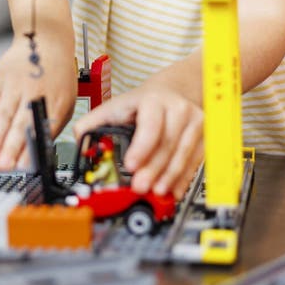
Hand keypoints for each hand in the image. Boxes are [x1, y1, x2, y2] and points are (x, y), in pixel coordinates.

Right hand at [0, 33, 76, 169]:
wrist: (46, 39)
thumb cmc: (56, 74)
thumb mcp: (65, 100)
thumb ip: (52, 124)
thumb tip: (39, 151)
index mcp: (56, 100)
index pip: (42, 129)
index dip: (32, 149)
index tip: (23, 166)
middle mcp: (35, 92)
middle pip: (21, 122)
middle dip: (11, 146)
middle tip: (4, 165)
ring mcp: (16, 84)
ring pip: (3, 113)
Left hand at [73, 72, 203, 199]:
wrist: (173, 92)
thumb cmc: (142, 104)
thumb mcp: (116, 106)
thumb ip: (94, 124)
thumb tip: (79, 142)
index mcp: (153, 100)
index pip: (150, 124)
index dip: (142, 147)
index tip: (131, 166)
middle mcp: (177, 108)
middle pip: (167, 143)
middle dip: (153, 169)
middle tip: (140, 188)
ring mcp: (195, 121)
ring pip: (183, 153)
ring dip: (170, 176)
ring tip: (157, 192)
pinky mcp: (205, 134)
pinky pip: (196, 159)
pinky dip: (184, 177)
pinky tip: (174, 189)